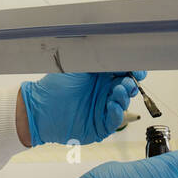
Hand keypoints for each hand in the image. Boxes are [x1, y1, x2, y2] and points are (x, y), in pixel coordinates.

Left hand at [20, 71, 144, 145]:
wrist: (39, 108)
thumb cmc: (54, 87)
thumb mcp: (77, 66)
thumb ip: (97, 60)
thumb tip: (116, 52)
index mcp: (99, 77)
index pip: (122, 72)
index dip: (132, 71)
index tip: (138, 69)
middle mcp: (103, 92)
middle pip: (127, 87)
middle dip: (131, 83)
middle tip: (128, 80)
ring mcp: (102, 109)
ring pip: (123, 103)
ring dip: (124, 96)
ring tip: (119, 90)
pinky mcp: (100, 125)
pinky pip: (115, 120)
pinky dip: (117, 112)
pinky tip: (112, 105)